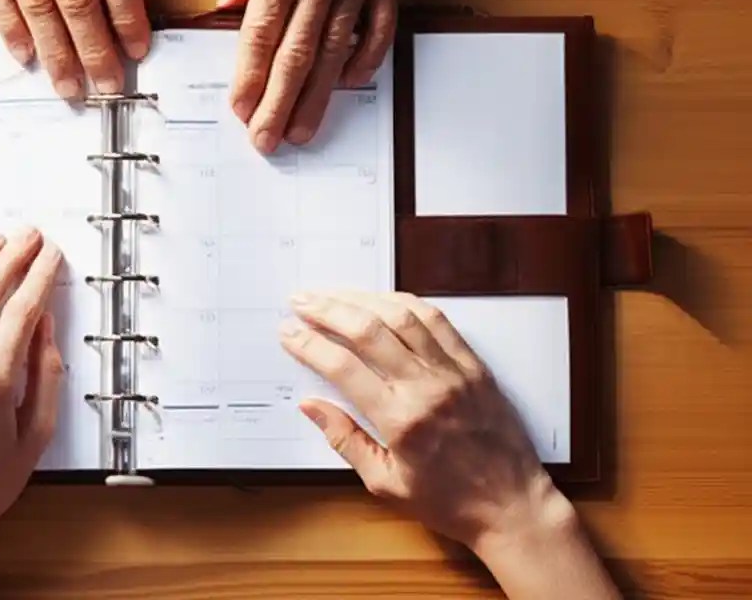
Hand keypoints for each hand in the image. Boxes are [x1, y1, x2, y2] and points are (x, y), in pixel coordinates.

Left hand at [220, 0, 400, 152]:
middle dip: (279, 104)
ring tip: (303, 129)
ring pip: (336, 50)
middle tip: (267, 139)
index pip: (262, 33)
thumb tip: (229, 0)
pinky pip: (380, 26)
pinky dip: (366, 59)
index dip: (251, 78)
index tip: (241, 109)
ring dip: (318, 97)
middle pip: (297, 54)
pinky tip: (347, 83)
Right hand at [281, 291, 619, 598]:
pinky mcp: (474, 366)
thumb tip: (310, 405)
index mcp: (400, 421)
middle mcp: (426, 388)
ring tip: (333, 294)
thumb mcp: (385, 484)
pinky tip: (382, 300)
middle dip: (327, 310)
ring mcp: (453, 372)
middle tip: (301, 301)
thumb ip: (345, 440)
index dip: (308, 345)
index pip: (342, 367)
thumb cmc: (450, 502)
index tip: (288, 332)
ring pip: (401, 316)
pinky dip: (405, 304)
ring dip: (362, 299)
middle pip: (368, 331)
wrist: (512, 505)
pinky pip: (437, 321)